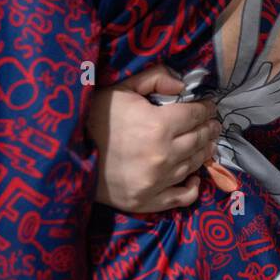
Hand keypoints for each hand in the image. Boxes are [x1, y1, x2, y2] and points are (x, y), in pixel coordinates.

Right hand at [86, 64, 222, 212]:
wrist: (66, 156)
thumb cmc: (94, 118)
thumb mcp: (120, 89)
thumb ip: (154, 78)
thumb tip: (183, 85)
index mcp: (158, 125)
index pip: (196, 115)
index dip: (206, 108)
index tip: (209, 105)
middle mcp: (163, 155)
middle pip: (199, 139)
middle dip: (209, 128)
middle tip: (212, 123)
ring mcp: (157, 181)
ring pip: (194, 164)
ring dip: (204, 151)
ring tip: (207, 142)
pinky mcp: (148, 201)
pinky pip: (182, 197)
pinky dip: (193, 187)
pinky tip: (194, 177)